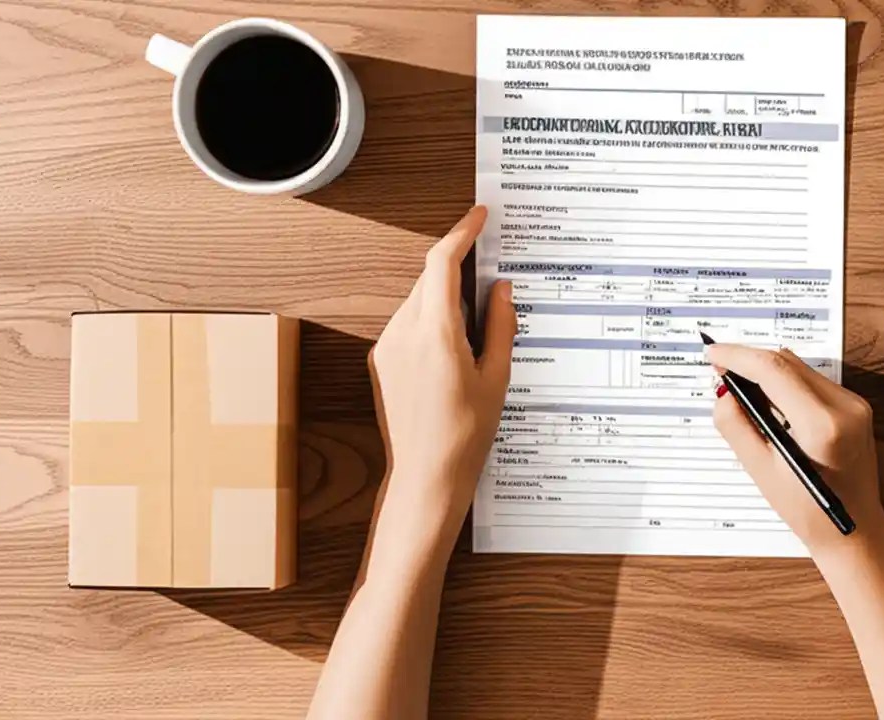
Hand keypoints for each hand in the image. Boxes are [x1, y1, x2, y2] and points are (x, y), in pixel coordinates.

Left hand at [369, 206, 515, 524]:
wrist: (425, 477)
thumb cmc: (464, 436)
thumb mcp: (496, 378)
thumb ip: (501, 326)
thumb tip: (502, 290)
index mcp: (436, 333)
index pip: (442, 262)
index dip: (462, 232)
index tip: (480, 216)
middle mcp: (404, 333)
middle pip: (429, 279)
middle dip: (459, 269)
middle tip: (491, 276)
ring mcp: (388, 347)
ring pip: (418, 300)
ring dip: (446, 297)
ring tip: (477, 328)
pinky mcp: (381, 361)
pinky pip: (408, 323)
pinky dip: (432, 320)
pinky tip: (455, 349)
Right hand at [707, 344, 883, 551]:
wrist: (854, 531)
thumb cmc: (810, 512)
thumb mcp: (762, 471)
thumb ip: (736, 426)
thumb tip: (723, 393)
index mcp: (822, 425)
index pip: (774, 370)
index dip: (738, 357)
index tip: (713, 353)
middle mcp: (844, 407)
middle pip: (787, 362)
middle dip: (750, 362)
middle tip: (720, 371)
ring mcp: (854, 405)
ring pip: (799, 369)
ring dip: (768, 372)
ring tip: (741, 390)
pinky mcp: (855, 407)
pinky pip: (812, 382)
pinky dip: (786, 384)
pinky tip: (769, 402)